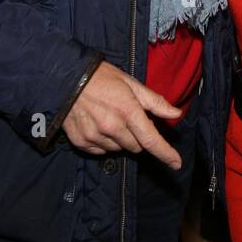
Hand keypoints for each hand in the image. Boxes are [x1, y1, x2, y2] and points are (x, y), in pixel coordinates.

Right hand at [61, 61, 182, 168]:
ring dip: (120, 139)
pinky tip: (97, 125)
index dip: (166, 154)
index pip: (151, 140)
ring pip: (118, 149)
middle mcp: (112, 127)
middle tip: (129, 118)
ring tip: (109, 118)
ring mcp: (95, 135)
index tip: (176, 164)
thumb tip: (176, 113)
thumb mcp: (131, 84)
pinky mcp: (81, 141)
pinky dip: (103, 142)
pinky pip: (100, 150)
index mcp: (128, 111)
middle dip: (138, 136)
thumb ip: (155, 102)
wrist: (65, 78)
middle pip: (136, 147)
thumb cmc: (101, 77)